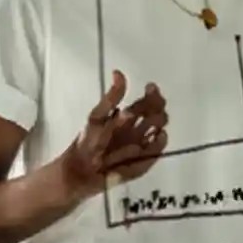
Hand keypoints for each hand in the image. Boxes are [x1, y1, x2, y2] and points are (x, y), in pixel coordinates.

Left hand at [61, 69, 168, 197]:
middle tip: (152, 106)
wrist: (81, 170)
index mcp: (128, 116)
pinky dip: (159, 142)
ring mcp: (142, 145)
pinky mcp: (144, 160)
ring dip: (160, 122)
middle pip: (158, 113)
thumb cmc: (87, 142)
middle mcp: (138, 129)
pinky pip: (157, 150)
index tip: (151, 88)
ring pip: (160, 129)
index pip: (147, 101)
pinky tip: (157, 136)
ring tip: (152, 121)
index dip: (152, 93)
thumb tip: (118, 72)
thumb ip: (112, 97)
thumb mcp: (97, 116)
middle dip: (158, 107)